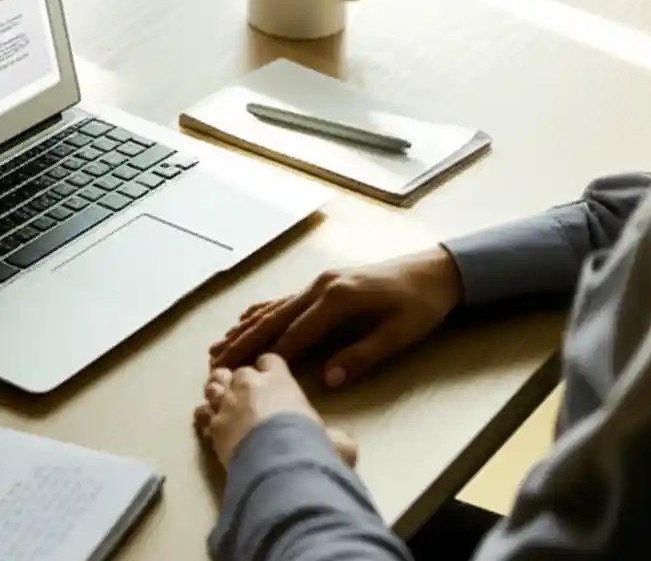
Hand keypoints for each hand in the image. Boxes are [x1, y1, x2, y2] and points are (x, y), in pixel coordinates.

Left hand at [193, 354, 356, 466]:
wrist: (277, 461)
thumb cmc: (310, 444)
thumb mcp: (336, 442)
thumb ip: (334, 438)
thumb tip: (342, 445)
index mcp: (280, 380)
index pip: (270, 360)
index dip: (269, 367)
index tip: (269, 375)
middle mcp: (249, 386)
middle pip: (237, 372)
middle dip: (238, 379)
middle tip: (241, 390)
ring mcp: (227, 405)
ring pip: (214, 387)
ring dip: (217, 391)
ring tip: (218, 397)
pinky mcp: (211, 427)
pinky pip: (202, 414)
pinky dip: (204, 416)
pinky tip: (205, 419)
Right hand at [209, 247, 463, 387]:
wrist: (435, 271)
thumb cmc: (422, 306)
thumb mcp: (400, 335)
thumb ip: (363, 357)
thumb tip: (329, 380)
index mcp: (338, 300)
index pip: (296, 335)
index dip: (270, 358)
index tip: (245, 379)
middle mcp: (321, 287)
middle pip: (273, 320)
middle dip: (242, 344)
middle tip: (215, 365)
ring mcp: (319, 283)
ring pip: (273, 309)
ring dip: (244, 329)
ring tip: (217, 347)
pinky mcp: (323, 283)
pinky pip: (284, 300)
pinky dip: (260, 312)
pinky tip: (244, 319)